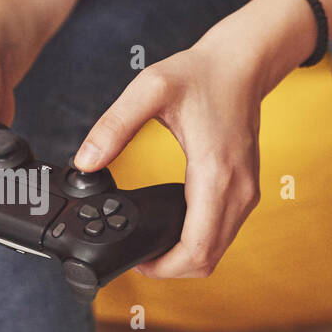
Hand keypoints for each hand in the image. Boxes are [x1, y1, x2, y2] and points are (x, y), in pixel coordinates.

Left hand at [72, 0, 314, 278]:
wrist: (243, 63)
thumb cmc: (202, 74)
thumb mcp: (149, 90)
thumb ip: (113, 126)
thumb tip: (85, 162)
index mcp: (215, 173)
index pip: (196, 248)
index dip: (164, 267)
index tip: (137, 262)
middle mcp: (237, 191)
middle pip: (208, 260)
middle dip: (171, 269)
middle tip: (137, 258)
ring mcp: (246, 194)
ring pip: (218, 251)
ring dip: (186, 257)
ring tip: (151, 246)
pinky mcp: (246, 191)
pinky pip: (224, 234)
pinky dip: (200, 242)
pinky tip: (174, 229)